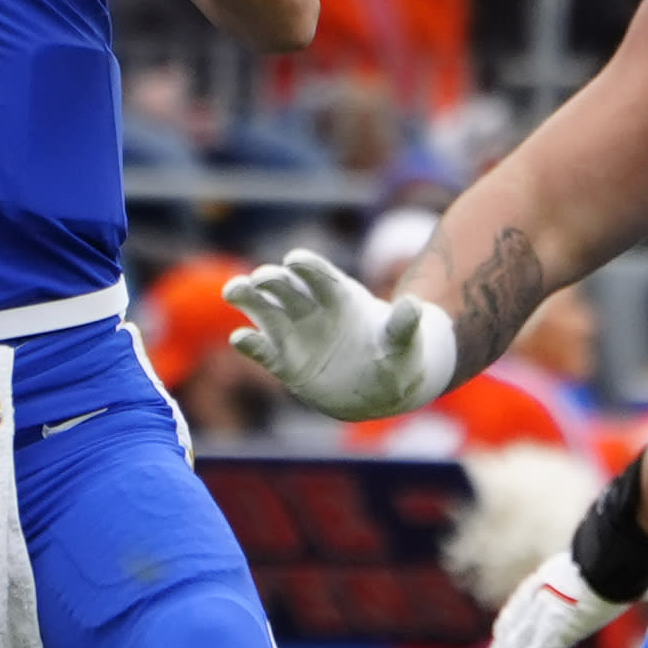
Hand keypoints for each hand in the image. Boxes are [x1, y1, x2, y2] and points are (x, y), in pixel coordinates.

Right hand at [223, 249, 457, 419]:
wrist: (380, 387)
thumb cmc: (395, 358)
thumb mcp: (404, 344)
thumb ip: (403, 326)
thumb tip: (414, 306)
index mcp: (339, 296)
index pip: (319, 275)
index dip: (307, 266)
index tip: (295, 260)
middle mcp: (311, 308)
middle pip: (285, 286)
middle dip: (271, 279)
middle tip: (260, 279)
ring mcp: (294, 333)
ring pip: (264, 309)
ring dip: (247, 298)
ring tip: (233, 291)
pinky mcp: (284, 361)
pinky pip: (263, 350)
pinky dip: (250, 344)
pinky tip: (240, 339)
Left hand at [484, 551, 628, 647]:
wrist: (615, 553)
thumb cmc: (624, 556)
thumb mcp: (614, 566)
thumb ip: (624, 580)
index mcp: (551, 575)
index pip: (522, 601)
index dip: (510, 622)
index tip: (499, 635)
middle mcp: (541, 594)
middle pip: (513, 628)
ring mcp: (546, 612)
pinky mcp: (556, 630)